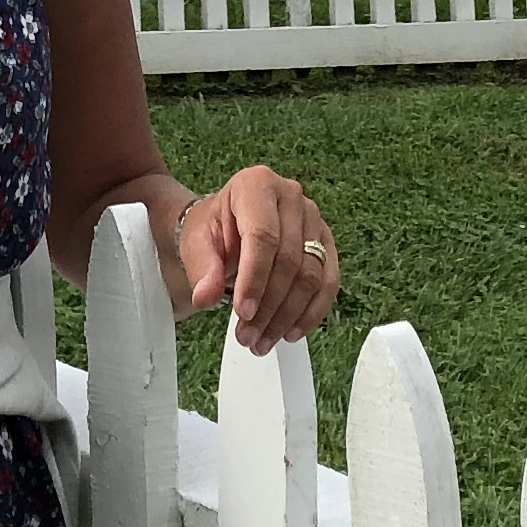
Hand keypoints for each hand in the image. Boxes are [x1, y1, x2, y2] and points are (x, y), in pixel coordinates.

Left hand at [179, 167, 338, 354]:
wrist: (227, 227)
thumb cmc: (212, 230)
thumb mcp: (196, 243)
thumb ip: (202, 268)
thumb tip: (206, 297)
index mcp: (256, 185)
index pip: (262, 236)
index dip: (254, 279)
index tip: (243, 313)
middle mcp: (291, 196)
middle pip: (289, 259)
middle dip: (269, 306)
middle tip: (248, 337)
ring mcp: (314, 218)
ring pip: (311, 275)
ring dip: (288, 315)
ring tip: (263, 341)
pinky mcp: (326, 242)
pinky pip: (329, 282)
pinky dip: (312, 312)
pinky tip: (291, 332)